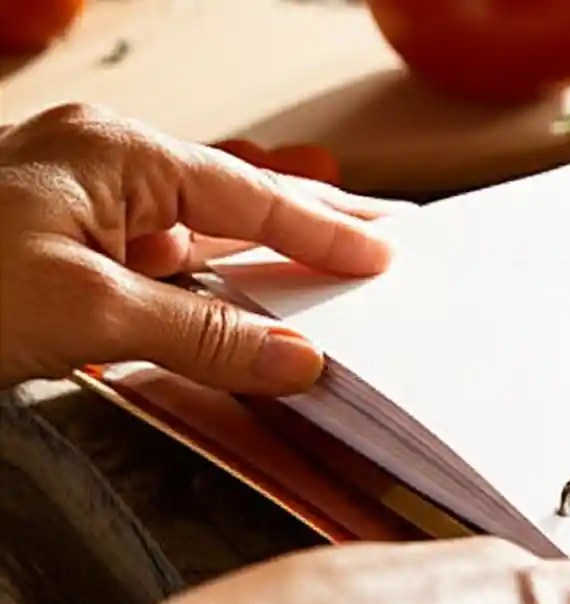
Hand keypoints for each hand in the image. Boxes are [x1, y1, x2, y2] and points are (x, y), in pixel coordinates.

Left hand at [0, 103, 410, 393]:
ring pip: (199, 237)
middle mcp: (104, 172)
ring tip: (332, 271)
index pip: (247, 197)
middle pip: (233, 200)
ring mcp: (83, 211)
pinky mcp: (66, 254)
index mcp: (115, 157)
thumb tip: (293, 357)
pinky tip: (244, 306)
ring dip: (261, 262)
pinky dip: (210, 291)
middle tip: (379, 236)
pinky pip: (162, 268)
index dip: (323, 230)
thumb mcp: (86, 313)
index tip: (382, 252)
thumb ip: (202, 335)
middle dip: (308, 224)